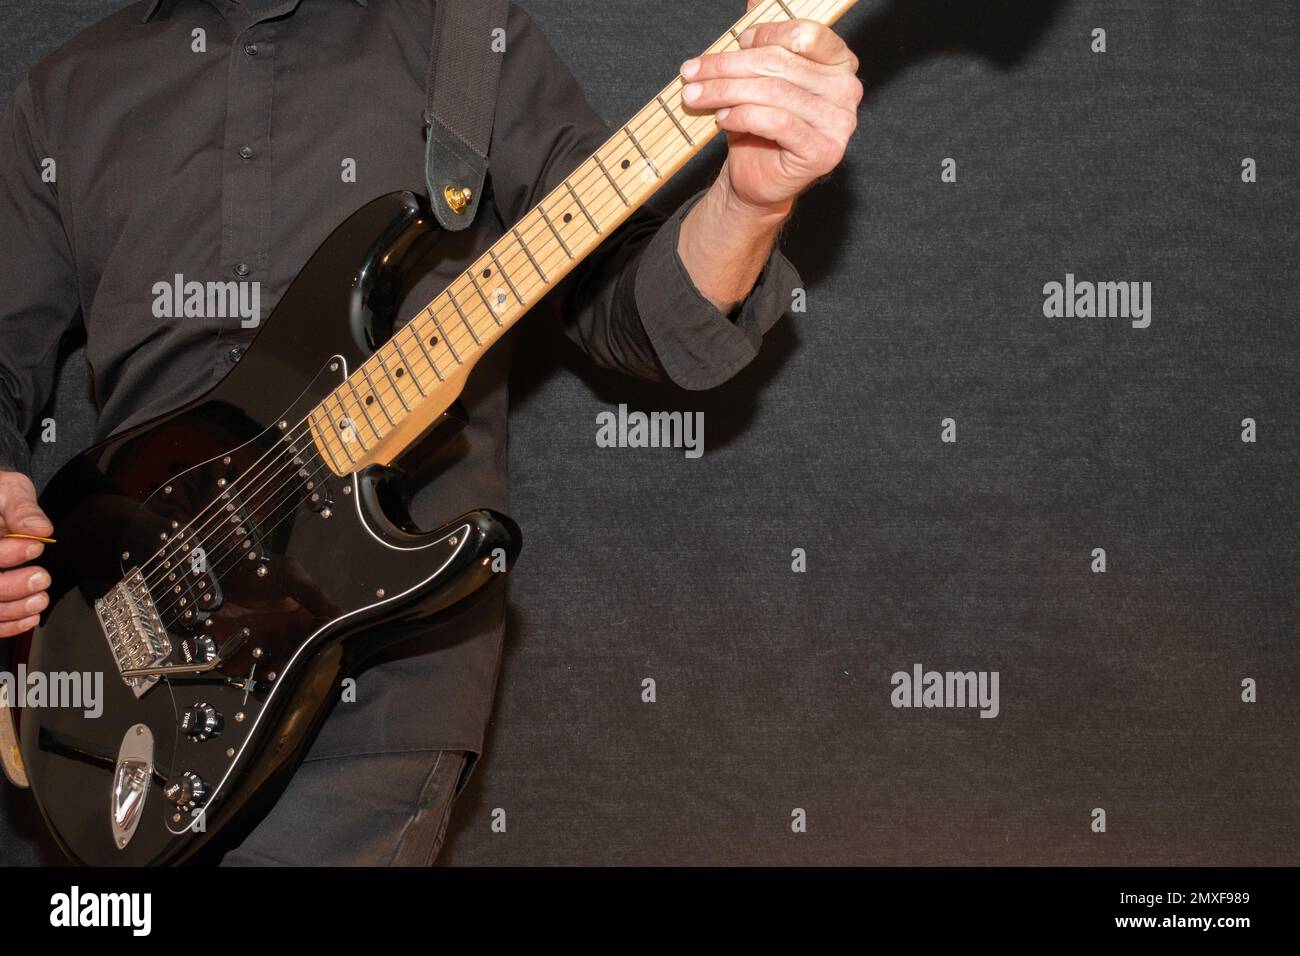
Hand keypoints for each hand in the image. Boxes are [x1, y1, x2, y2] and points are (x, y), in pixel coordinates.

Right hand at [0, 471, 52, 636]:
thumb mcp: (9, 491)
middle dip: (10, 587)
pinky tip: (30, 617)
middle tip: (42, 577)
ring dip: (12, 609)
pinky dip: (7, 625)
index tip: (35, 547)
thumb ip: (21, 508)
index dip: (5, 554)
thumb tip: (39, 529)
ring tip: (40, 598)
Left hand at [680, 1, 862, 214]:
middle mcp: (847, 90)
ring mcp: (840, 123)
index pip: (804, 34)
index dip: (764, 35)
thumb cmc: (759, 126)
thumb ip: (764, 37)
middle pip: (780, 64)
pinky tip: (723, 118)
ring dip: (725, 92)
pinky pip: (776, 121)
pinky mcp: (823, 151)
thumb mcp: (758, 75)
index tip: (732, 45)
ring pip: (773, 92)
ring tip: (696, 97)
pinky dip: (743, 116)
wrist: (758, 178)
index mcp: (839, 62)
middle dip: (727, 67)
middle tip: (691, 74)